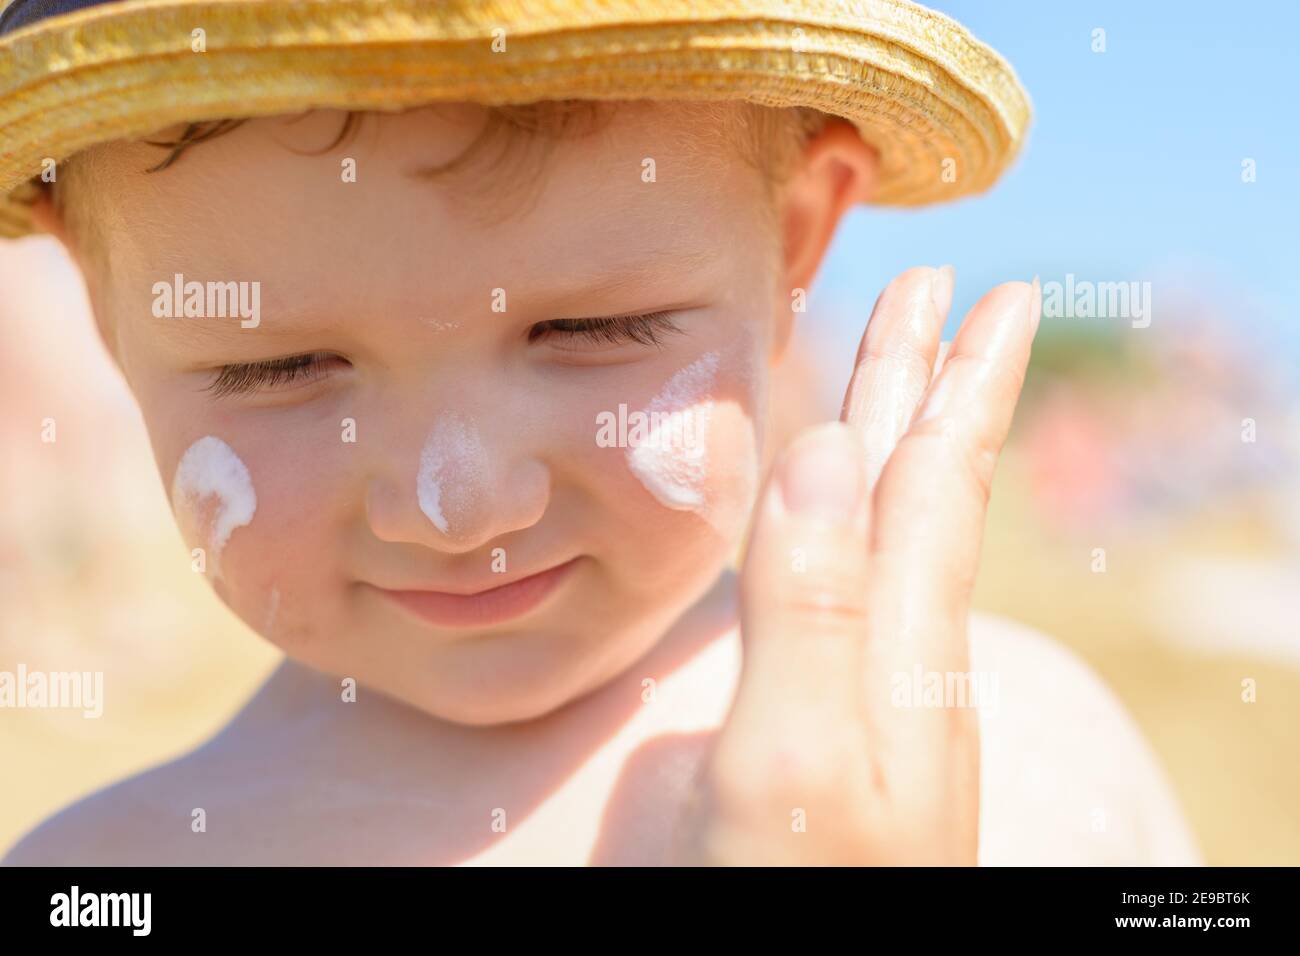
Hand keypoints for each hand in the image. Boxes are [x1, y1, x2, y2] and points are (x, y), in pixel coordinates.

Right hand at [670, 266, 1041, 864]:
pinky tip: (840, 539)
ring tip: (895, 390)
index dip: (954, 383)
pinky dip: (850, 532)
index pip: (932, 485)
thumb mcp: (792, 764)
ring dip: (893, 451)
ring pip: (888, 541)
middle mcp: (898, 667)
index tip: (982, 288)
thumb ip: (809, 612)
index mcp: (899, 656)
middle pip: (920, 495)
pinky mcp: (835, 738)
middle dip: (931, 388)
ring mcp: (872, 705)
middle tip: (947, 293)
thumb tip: (818, 453)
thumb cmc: (792, 895)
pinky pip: (852, 597)